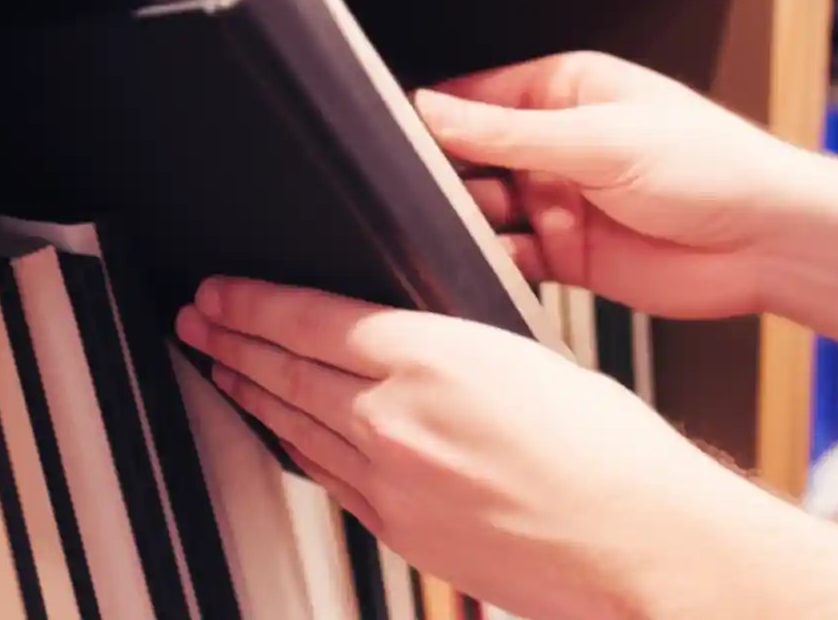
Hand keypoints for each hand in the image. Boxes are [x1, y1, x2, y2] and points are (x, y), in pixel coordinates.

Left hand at [175, 277, 753, 619]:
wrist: (641, 545)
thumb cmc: (613, 456)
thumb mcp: (533, 362)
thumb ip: (458, 355)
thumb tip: (421, 356)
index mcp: (435, 357)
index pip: (312, 319)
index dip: (253, 303)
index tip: (220, 293)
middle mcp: (398, 420)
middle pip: (288, 371)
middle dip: (231, 343)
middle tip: (195, 324)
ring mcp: (393, 483)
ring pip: (298, 428)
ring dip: (252, 395)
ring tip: (220, 372)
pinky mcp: (403, 533)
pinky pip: (331, 481)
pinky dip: (297, 450)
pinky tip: (285, 438)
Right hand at [414, 51, 804, 317]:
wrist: (768, 243)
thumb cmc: (713, 167)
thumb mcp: (600, 139)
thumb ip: (511, 132)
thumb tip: (435, 111)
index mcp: (567, 93)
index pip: (480, 98)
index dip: (439, 118)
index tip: (399, 138)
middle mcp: (560, 147)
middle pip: (477, 159)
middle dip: (447, 178)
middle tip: (417, 197)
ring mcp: (563, 202)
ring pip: (488, 212)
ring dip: (466, 224)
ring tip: (444, 234)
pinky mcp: (570, 256)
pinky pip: (513, 259)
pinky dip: (492, 265)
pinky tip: (477, 266)